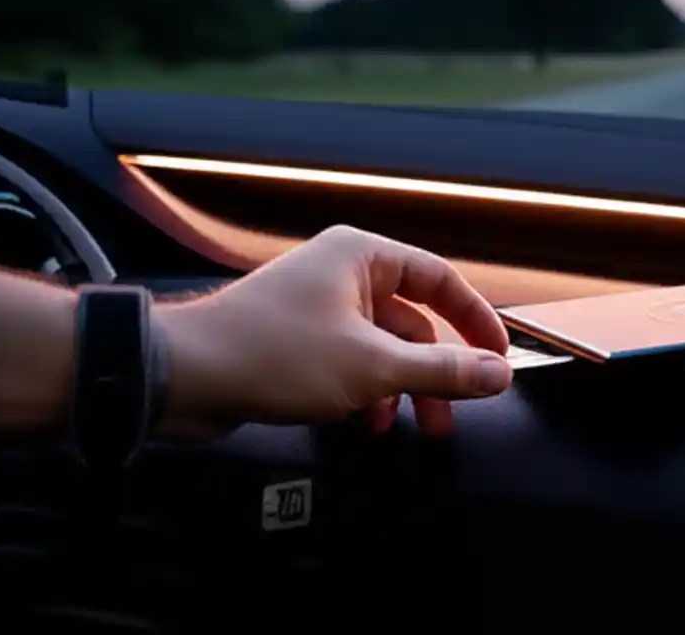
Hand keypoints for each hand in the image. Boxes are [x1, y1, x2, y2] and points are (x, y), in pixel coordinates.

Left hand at [152, 225, 512, 438]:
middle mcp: (342, 273)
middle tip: (458, 407)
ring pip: (383, 347)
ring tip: (413, 428)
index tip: (499, 358)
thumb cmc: (272, 354)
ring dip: (402, 388)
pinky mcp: (298, 340)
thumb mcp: (373, 368)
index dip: (476, 320)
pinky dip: (368, 392)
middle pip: (414, 319)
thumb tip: (498, 373)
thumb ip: (442, 370)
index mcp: (362, 257)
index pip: (441, 279)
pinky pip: (352, 362)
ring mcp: (318, 307)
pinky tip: (368, 423)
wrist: (185, 375)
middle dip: (437, 369)